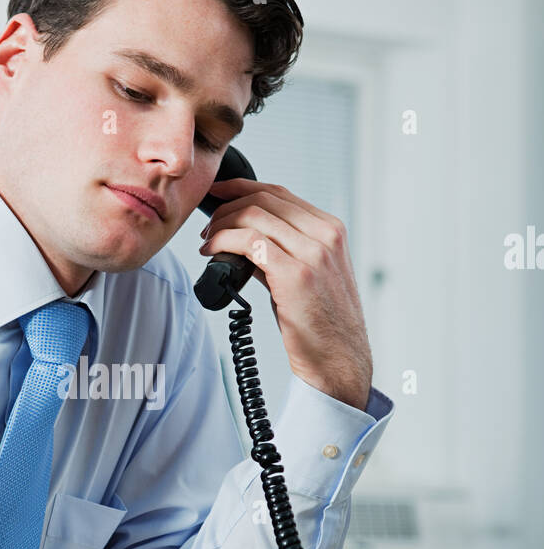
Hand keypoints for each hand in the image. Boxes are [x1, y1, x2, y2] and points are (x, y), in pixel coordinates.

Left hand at [199, 179, 372, 410]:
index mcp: (331, 231)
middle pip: (264, 199)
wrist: (341, 360)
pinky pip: (250, 242)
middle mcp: (326, 236)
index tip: (218, 194)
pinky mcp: (296, 275)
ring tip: (207, 241)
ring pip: (254, 215)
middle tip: (208, 226)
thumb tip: (244, 240)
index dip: (242, 188)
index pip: (279, 193)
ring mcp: (313, 253)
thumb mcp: (308, 276)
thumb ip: (281, 251)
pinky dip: (224, 240)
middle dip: (226, 206)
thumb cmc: (323, 325)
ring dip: (221, 224)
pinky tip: (212, 252)